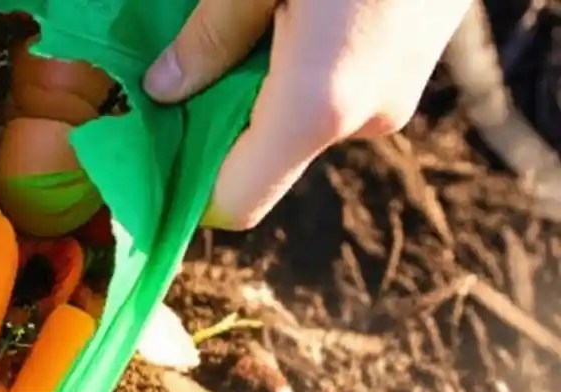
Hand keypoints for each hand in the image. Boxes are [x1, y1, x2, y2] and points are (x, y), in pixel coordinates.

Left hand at [142, 0, 472, 229]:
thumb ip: (208, 38)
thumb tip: (162, 90)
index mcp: (317, 106)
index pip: (237, 200)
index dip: (187, 189)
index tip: (149, 154)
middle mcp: (362, 119)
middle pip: (265, 158)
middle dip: (215, 124)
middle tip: (177, 75)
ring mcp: (395, 93)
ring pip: (301, 120)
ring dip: (259, 90)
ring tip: (239, 30)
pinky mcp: (413, 64)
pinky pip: (339, 89)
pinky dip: (301, 68)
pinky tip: (288, 16)